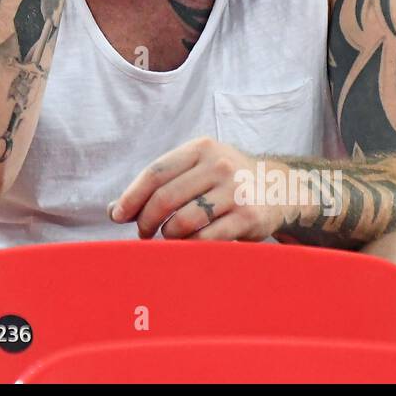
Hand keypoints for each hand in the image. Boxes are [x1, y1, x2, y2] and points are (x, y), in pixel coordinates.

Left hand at [108, 137, 290, 241]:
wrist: (281, 188)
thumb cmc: (225, 181)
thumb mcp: (197, 169)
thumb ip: (160, 185)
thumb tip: (114, 210)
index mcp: (201, 148)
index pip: (155, 173)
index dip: (131, 197)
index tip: (118, 216)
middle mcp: (219, 165)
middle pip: (165, 198)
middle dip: (146, 220)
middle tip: (143, 233)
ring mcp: (236, 190)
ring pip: (184, 220)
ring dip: (167, 236)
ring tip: (167, 239)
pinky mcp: (249, 216)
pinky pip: (207, 239)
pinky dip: (190, 247)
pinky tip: (187, 246)